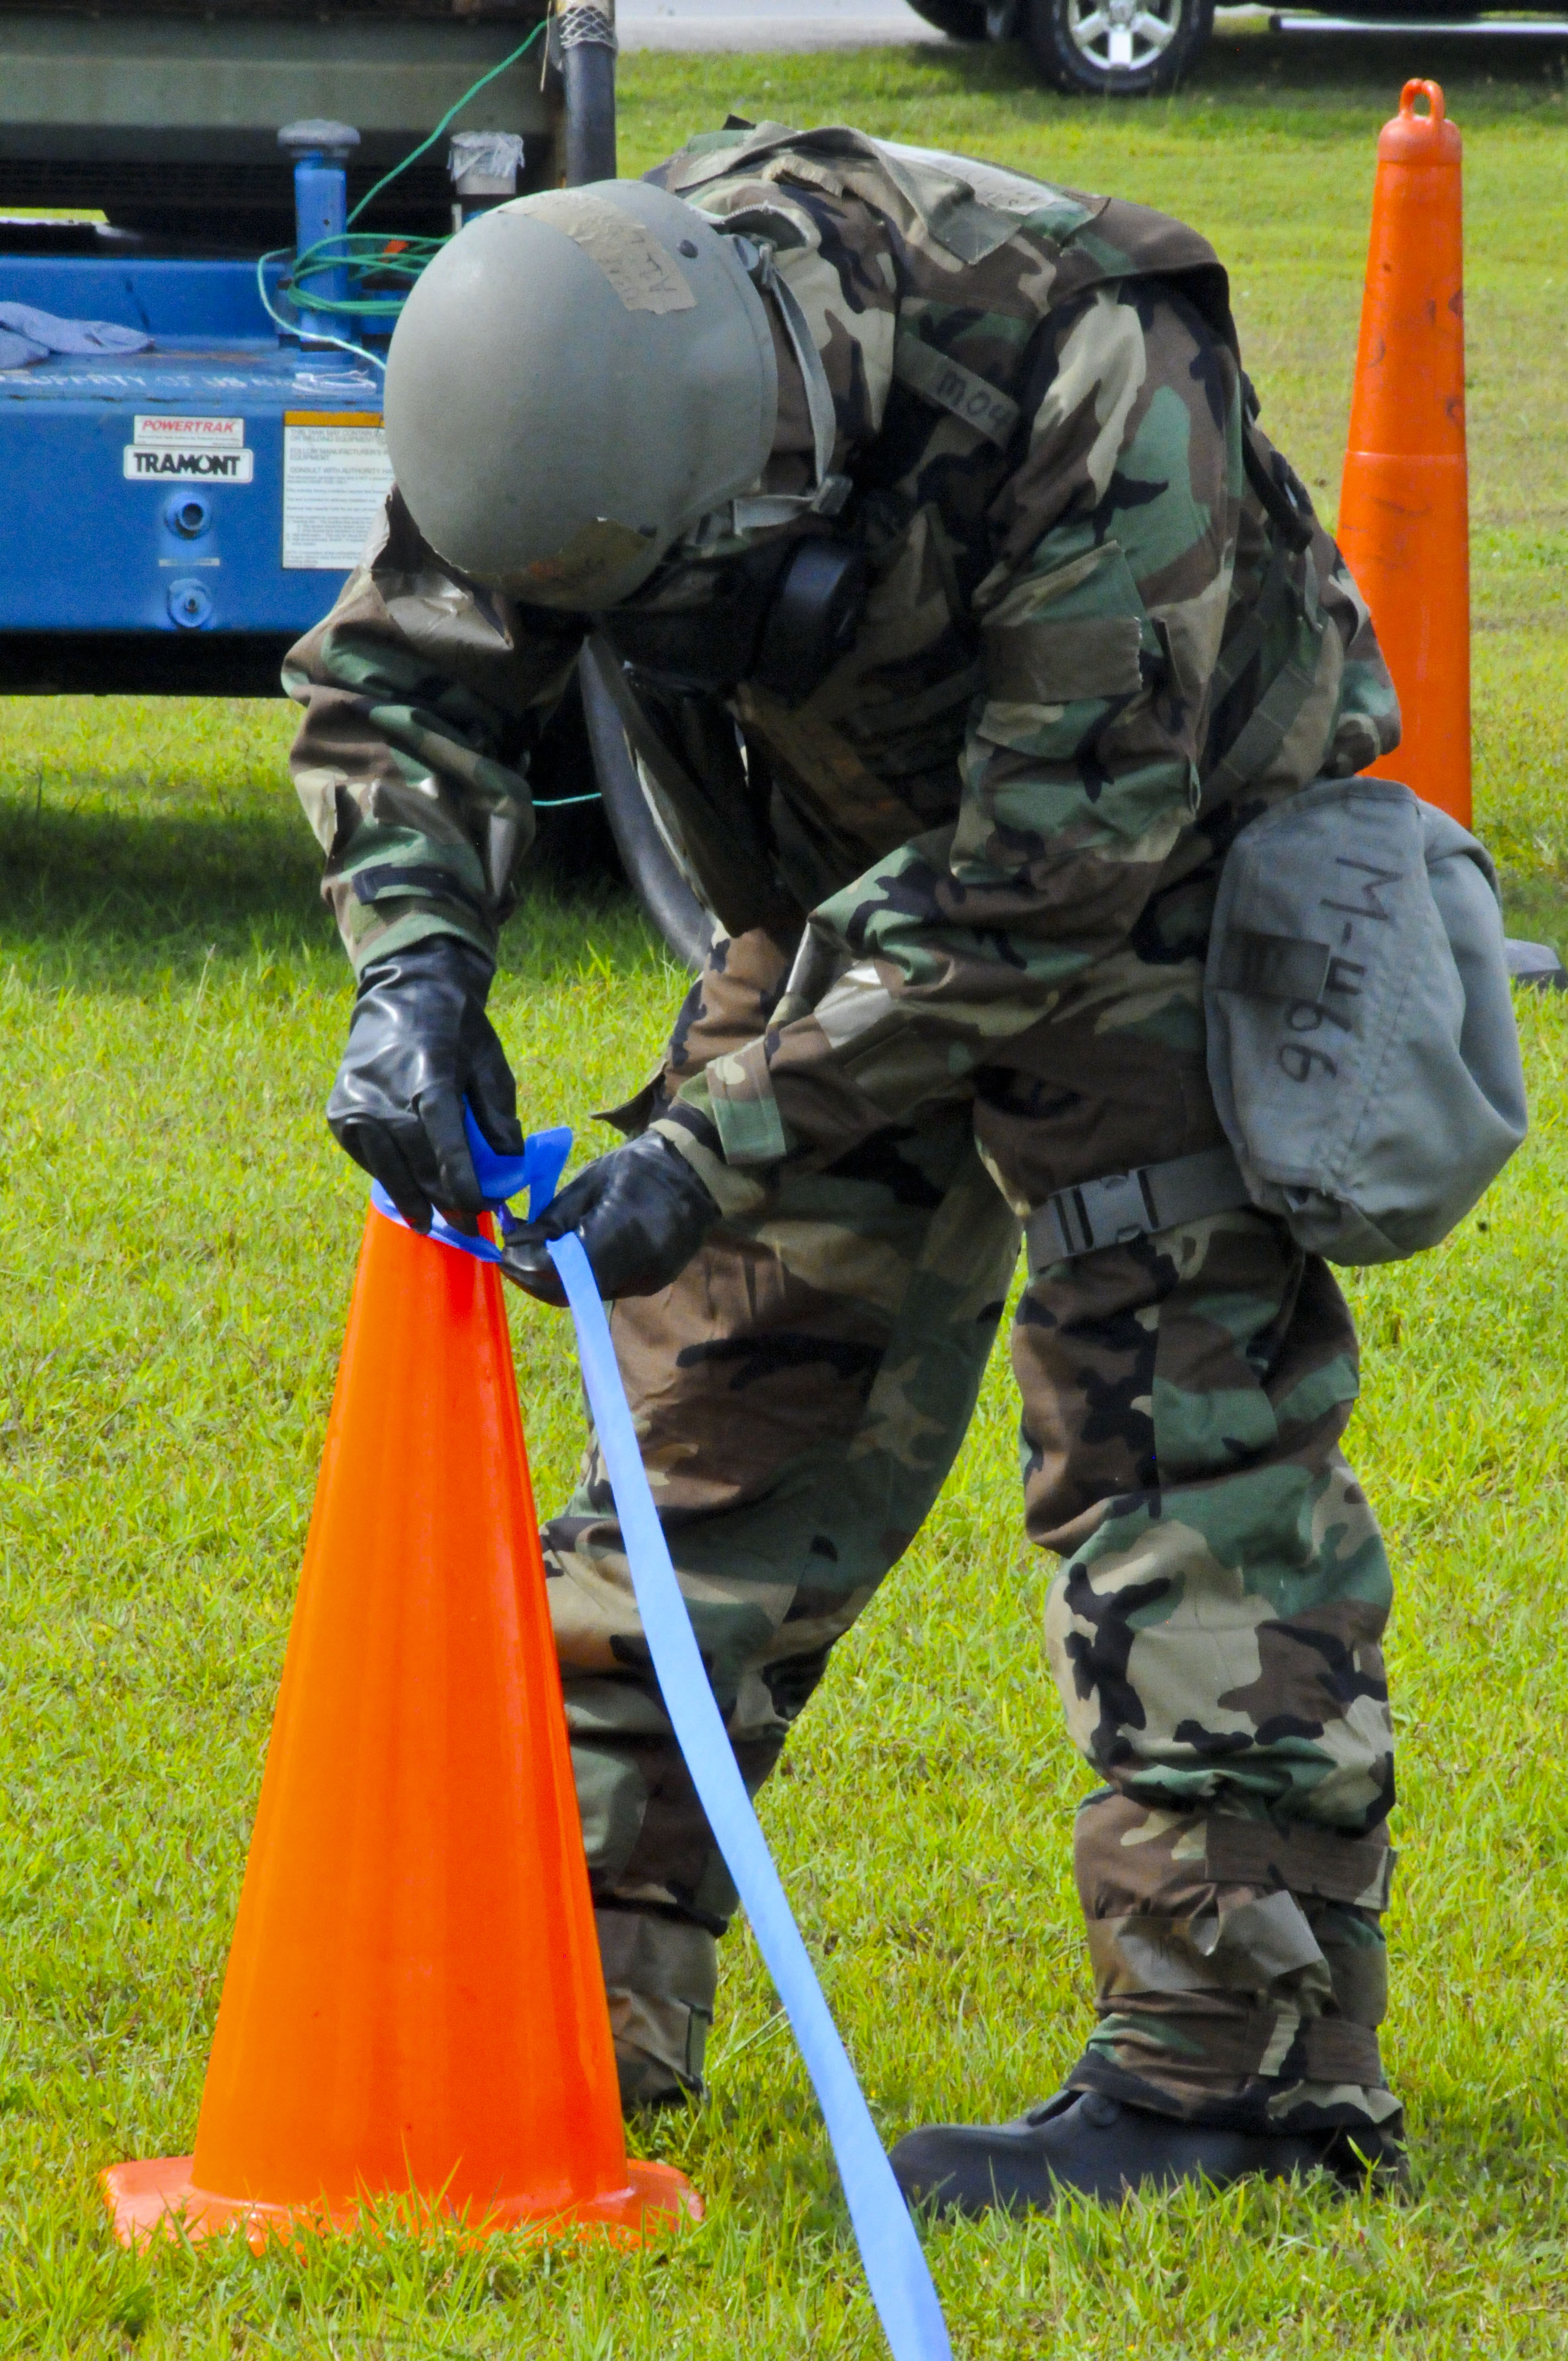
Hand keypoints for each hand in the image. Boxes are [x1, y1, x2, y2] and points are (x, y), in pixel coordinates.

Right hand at [327, 936, 523, 1230]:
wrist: (400, 992)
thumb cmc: (455, 1030)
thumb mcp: (489, 1061)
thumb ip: (499, 1112)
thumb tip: (509, 1162)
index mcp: (428, 1075)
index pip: (444, 1140)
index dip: (461, 1181)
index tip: (477, 1209)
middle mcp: (383, 1094)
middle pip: (417, 1163)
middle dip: (444, 1199)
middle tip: (467, 1223)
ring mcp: (354, 1106)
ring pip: (388, 1169)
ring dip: (413, 1199)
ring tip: (430, 1224)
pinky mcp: (338, 1115)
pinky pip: (370, 1158)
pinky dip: (389, 1174)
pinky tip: (406, 1186)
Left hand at [500, 1131, 718, 1304]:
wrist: (697, 1172)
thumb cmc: (639, 1167)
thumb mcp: (589, 1183)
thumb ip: (552, 1219)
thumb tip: (515, 1244)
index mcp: (619, 1234)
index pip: (558, 1271)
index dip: (523, 1266)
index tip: (502, 1252)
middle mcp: (634, 1269)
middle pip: (568, 1291)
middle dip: (531, 1278)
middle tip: (509, 1255)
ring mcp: (645, 1282)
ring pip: (583, 1294)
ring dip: (552, 1279)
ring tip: (534, 1252)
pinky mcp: (649, 1285)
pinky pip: (602, 1288)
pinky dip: (577, 1276)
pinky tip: (564, 1256)